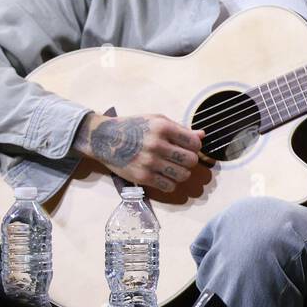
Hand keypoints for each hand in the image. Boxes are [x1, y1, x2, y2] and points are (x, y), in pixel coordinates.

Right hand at [73, 113, 204, 192]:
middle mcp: (157, 145)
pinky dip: (170, 183)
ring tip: (173, 168)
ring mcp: (149, 162)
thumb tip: (202, 136)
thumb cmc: (134, 127)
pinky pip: (168, 186)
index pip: (194, 143)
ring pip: (182, 175)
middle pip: (191, 161)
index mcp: (163, 127)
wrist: (104, 138)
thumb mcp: (157, 120)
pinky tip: (163, 176)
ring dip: (181, 173)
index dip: (195, 147)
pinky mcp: (142, 177)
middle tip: (182, 160)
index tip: (189, 148)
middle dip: (190, 161)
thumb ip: (180, 129)